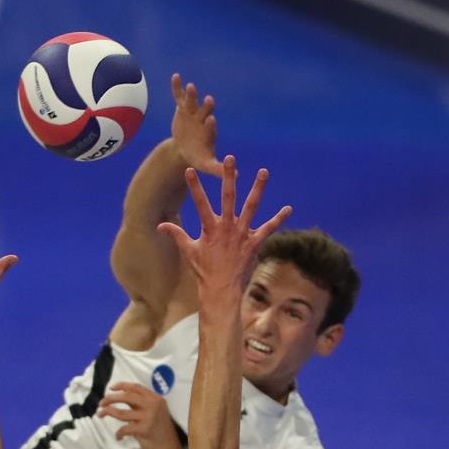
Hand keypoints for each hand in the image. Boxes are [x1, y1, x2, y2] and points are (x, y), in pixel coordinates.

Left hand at [102, 381, 183, 448]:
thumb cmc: (159, 432)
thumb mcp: (153, 413)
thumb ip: (139, 404)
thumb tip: (119, 397)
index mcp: (155, 399)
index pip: (136, 387)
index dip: (121, 386)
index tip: (111, 388)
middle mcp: (153, 405)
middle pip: (126, 396)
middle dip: (110, 398)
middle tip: (101, 403)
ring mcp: (149, 417)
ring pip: (121, 412)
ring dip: (108, 412)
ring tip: (100, 415)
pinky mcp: (144, 430)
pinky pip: (124, 429)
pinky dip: (118, 433)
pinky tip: (118, 437)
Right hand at [159, 156, 291, 292]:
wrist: (221, 290)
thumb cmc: (204, 271)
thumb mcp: (189, 251)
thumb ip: (177, 234)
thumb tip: (160, 225)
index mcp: (210, 228)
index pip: (200, 203)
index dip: (195, 187)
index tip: (190, 170)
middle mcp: (227, 228)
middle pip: (228, 197)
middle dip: (228, 177)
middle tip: (230, 158)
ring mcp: (242, 234)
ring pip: (251, 206)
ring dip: (258, 188)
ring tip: (264, 171)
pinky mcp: (254, 243)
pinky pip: (269, 229)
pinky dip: (278, 219)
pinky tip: (288, 209)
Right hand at [168, 75, 222, 175]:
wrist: (185, 150)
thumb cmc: (198, 157)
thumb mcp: (206, 165)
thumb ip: (218, 168)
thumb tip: (239, 175)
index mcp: (209, 132)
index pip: (210, 127)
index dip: (210, 124)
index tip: (211, 121)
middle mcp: (202, 119)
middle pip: (205, 111)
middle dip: (206, 106)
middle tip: (209, 100)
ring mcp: (192, 112)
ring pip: (193, 101)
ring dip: (192, 94)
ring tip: (191, 86)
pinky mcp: (182, 108)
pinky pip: (180, 95)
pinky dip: (177, 87)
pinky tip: (176, 76)